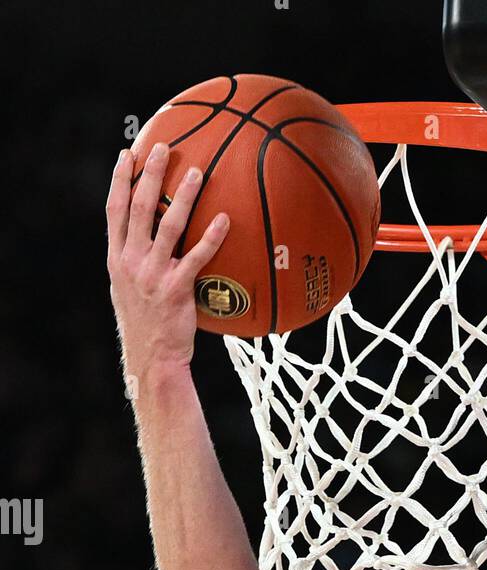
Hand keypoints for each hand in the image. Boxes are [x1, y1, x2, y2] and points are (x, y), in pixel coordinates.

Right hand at [106, 143, 229, 384]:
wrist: (153, 359)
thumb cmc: (146, 325)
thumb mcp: (129, 290)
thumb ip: (136, 262)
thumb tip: (152, 240)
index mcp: (117, 259)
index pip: (114, 210)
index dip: (120, 180)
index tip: (127, 154)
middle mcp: (131, 262)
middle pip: (139, 208)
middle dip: (149, 174)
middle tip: (164, 147)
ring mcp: (153, 275)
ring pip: (168, 225)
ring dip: (183, 196)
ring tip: (197, 172)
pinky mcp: (176, 289)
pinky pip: (197, 257)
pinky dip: (211, 237)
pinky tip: (225, 220)